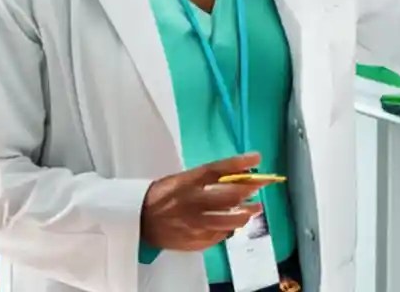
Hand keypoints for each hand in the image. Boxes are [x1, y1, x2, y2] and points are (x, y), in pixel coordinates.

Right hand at [139, 152, 274, 251]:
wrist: (137, 221)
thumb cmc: (160, 196)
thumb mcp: (179, 181)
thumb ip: (204, 181)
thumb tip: (235, 177)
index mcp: (185, 183)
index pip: (216, 170)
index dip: (238, 163)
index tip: (257, 157)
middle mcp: (191, 203)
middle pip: (227, 196)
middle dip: (249, 190)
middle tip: (262, 185)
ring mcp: (194, 224)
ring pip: (228, 220)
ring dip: (245, 214)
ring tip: (255, 209)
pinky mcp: (194, 241)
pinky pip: (219, 236)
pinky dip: (229, 229)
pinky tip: (235, 224)